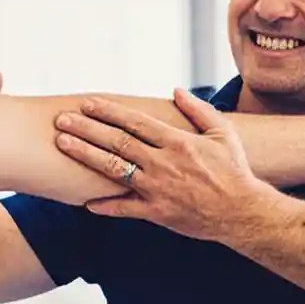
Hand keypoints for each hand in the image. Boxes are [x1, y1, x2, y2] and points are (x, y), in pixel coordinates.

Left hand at [53, 89, 272, 242]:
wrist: (242, 212)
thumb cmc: (234, 170)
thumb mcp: (222, 133)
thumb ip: (198, 110)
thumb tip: (176, 90)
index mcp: (178, 142)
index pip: (135, 121)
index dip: (108, 111)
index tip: (87, 103)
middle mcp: (163, 163)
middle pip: (117, 142)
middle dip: (87, 129)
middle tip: (62, 121)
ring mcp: (158, 189)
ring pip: (114, 169)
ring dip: (86, 156)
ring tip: (63, 145)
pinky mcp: (157, 213)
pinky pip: (125, 208)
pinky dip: (104, 205)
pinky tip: (84, 201)